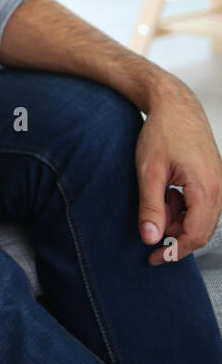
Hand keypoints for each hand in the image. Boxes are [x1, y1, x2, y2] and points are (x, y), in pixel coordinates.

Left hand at [136, 77, 221, 263]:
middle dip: (175, 236)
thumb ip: (150, 207)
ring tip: (157, 199)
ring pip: (202, 219)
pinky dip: (183, 207)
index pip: (195, 235)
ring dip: (178, 219)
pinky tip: (167, 192)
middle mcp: (220, 188)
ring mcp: (221, 183)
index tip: (153, 258)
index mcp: (206, 188)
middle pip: (201, 230)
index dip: (173, 251)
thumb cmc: (161, 134)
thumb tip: (150, 239)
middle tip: (149, 233)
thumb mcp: (148, 172)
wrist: (175, 105)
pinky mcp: (215, 178)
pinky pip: (203, 205)